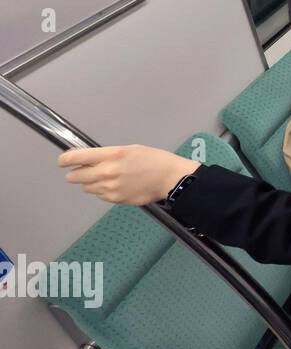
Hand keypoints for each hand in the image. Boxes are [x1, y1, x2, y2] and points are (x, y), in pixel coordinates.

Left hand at [59, 146, 199, 205]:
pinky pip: (99, 195)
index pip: (75, 158)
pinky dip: (103, 191)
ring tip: (106, 178)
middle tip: (86, 170)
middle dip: (77, 173)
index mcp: (111, 154)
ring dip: (90, 183)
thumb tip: (87, 160)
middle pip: (74, 176)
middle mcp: (107, 171)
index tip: (62, 162)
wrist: (170, 179)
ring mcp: (110, 188)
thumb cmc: (153, 159)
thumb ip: (106, 155)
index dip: (64, 160)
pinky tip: (117, 186)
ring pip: (86, 187)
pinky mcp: (115, 199)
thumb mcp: (129, 149)